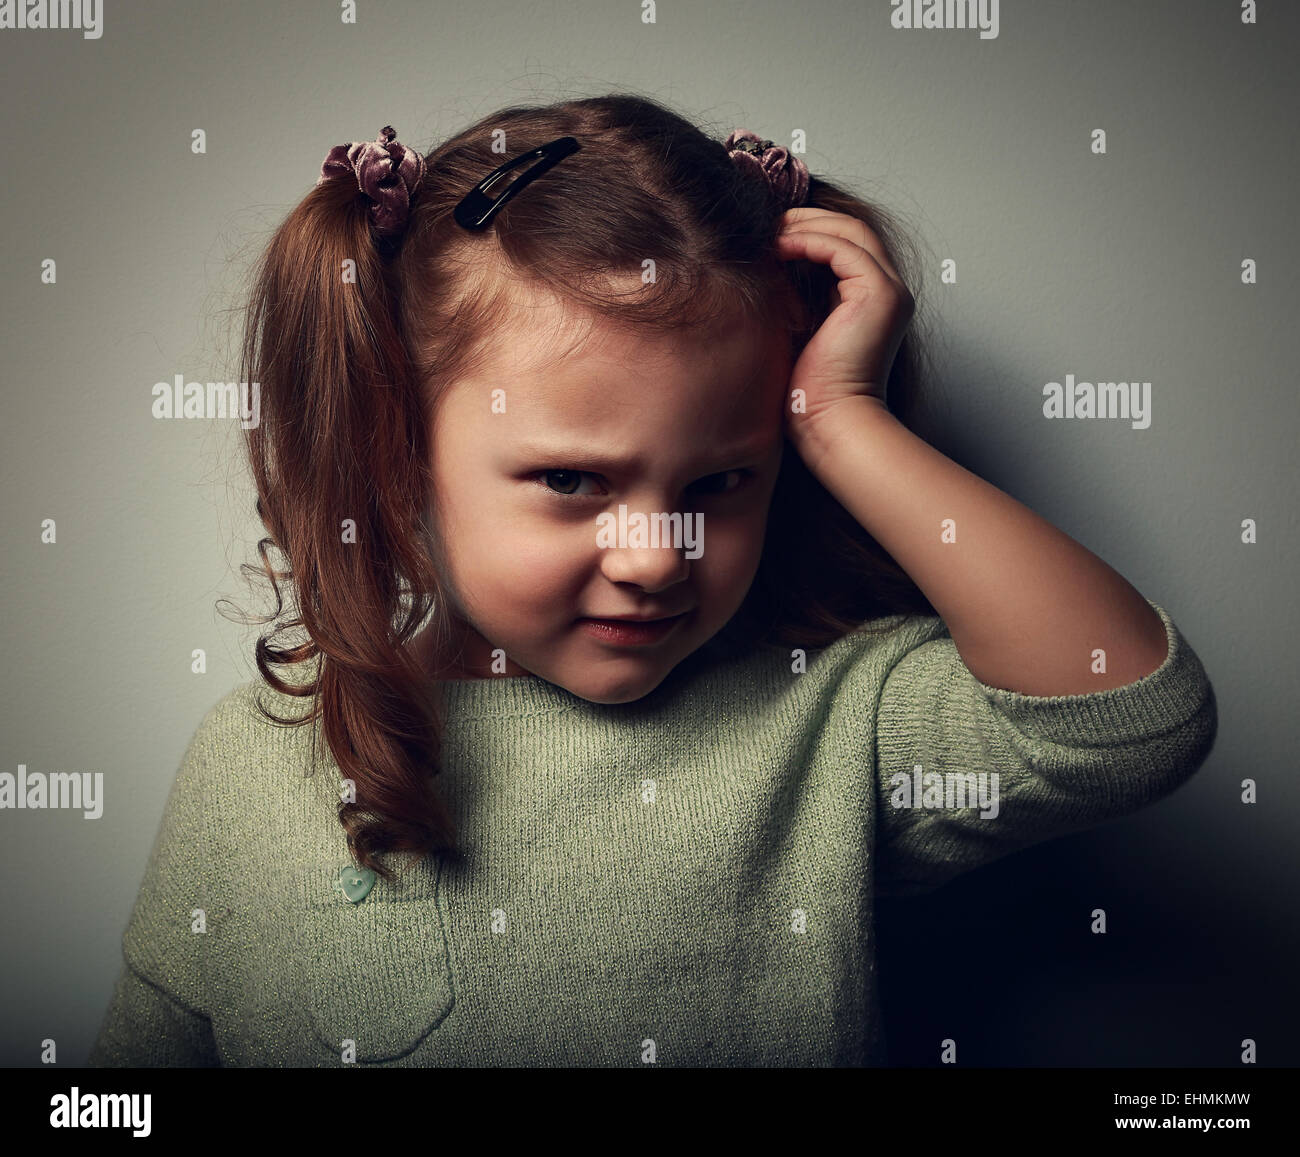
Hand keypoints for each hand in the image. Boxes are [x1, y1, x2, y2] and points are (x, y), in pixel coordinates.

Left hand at [774, 208, 915, 436]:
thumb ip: (796, 296)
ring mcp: (889, 291)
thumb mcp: (800, 330)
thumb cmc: (809, 392)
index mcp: (872, 301)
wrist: (830, 422)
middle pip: (851, 231)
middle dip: (807, 221)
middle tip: (767, 223)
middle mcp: (888, 291)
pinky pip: (843, 248)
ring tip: (770, 231)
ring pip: (850, 232)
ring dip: (806, 226)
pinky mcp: (879, 294)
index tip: (770, 235)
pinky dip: (810, 241)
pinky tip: (780, 247)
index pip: (845, 246)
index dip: (809, 232)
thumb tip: (766, 266)